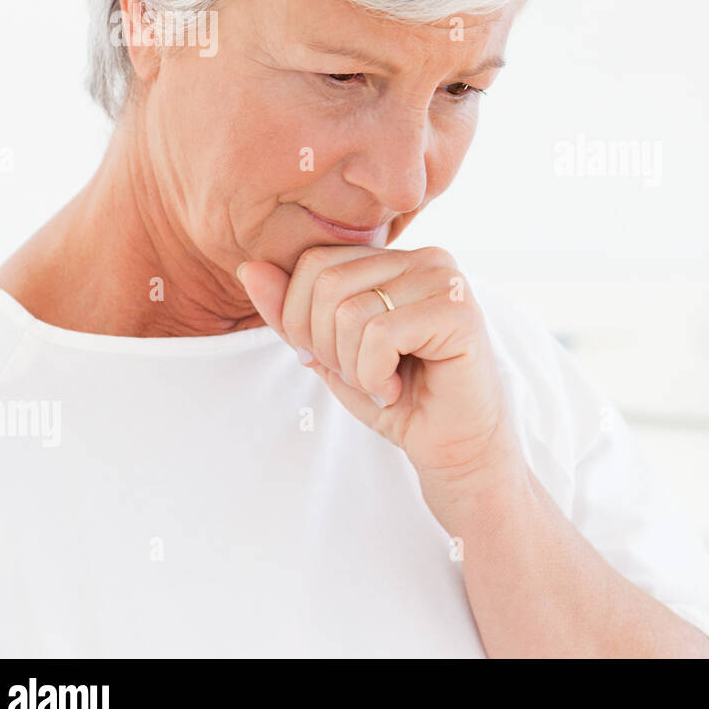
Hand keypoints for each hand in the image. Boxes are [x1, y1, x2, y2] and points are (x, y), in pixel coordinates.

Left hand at [237, 245, 523, 501]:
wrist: (453, 451)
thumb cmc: (397, 400)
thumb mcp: (329, 353)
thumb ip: (291, 312)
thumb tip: (249, 267)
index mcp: (397, 259)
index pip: (315, 262)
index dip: (302, 321)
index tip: (335, 362)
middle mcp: (427, 258)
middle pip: (326, 283)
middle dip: (325, 345)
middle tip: (361, 377)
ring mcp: (447, 281)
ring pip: (350, 311)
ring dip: (352, 367)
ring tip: (382, 384)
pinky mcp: (459, 313)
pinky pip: (379, 334)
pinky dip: (374, 375)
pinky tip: (398, 389)